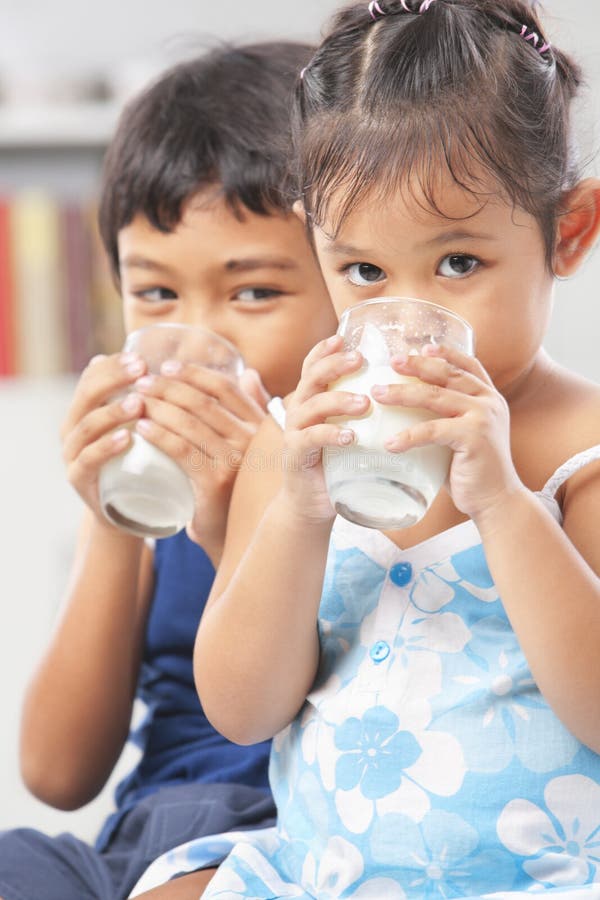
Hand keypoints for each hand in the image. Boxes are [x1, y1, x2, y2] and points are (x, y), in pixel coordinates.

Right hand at [61, 352, 147, 522]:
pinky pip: (89, 460)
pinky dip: (106, 447)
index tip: (141, 358)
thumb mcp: (143, 427)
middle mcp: (74, 428)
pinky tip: (126, 438)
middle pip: (87, 395)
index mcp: (86, 410)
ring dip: (113, 411)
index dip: (114, 365)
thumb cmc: (142, 461)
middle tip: (141, 371)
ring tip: (139, 402)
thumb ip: (151, 398)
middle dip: (114, 379)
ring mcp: (73, 454)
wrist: (131, 511)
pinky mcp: (79, 480)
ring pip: (87, 426)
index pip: (93, 377)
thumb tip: (178, 365)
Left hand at [131, 363, 268, 553]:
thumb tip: (248, 373)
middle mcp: (252, 441)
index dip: (194, 373)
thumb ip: (251, 409)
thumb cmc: (232, 483)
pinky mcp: (214, 482)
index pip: (225, 388)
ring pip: (190, 423)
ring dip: (158, 407)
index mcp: (259, 425)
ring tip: (134, 401)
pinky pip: (182, 450)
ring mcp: (235, 461)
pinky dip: (159, 435)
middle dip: (168, 388)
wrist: (229, 532)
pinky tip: (141, 427)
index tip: (165, 366)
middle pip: (203, 402)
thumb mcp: (245, 444)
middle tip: (140, 383)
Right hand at [282, 335, 370, 523]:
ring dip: (339, 400)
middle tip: (360, 360)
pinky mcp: (296, 455)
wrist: (312, 503)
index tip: (343, 337)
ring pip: (313, 405)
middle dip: (335, 364)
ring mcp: (295, 431)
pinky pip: (311, 439)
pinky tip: (350, 436)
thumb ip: (363, 411)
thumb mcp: (348, 430)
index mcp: (312, 399)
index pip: (312, 366)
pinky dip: (330, 434)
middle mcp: (299, 410)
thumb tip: (401, 390)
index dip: (324, 350)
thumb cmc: (337, 462)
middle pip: (312, 377)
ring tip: (365, 403)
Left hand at [374, 344, 522, 523]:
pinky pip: (433, 431)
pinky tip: (389, 443)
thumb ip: (448, 419)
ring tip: (378, 395)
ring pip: (435, 397)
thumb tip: (408, 411)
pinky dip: (408, 436)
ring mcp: (483, 418)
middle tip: (391, 363)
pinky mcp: (474, 438)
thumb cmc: (474, 470)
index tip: (420, 347)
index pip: (468, 365)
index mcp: (489, 397)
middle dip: (416, 366)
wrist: (496, 500)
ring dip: (403, 394)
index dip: (445, 353)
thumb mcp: (465, 436)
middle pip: (446, 374)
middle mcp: (489, 401)